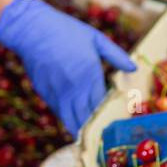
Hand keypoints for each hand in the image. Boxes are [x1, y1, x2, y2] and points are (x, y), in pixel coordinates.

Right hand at [0, 0, 134, 136]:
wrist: (33, 30)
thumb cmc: (66, 31)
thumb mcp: (95, 39)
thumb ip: (116, 55)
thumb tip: (134, 68)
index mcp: (89, 76)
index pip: (103, 106)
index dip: (110, 116)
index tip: (117, 120)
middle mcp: (74, 89)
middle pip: (88, 119)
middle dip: (98, 128)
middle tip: (106, 133)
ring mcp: (58, 94)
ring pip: (72, 121)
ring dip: (82, 129)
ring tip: (92, 136)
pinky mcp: (45, 94)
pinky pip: (59, 113)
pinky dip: (68, 118)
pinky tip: (75, 119)